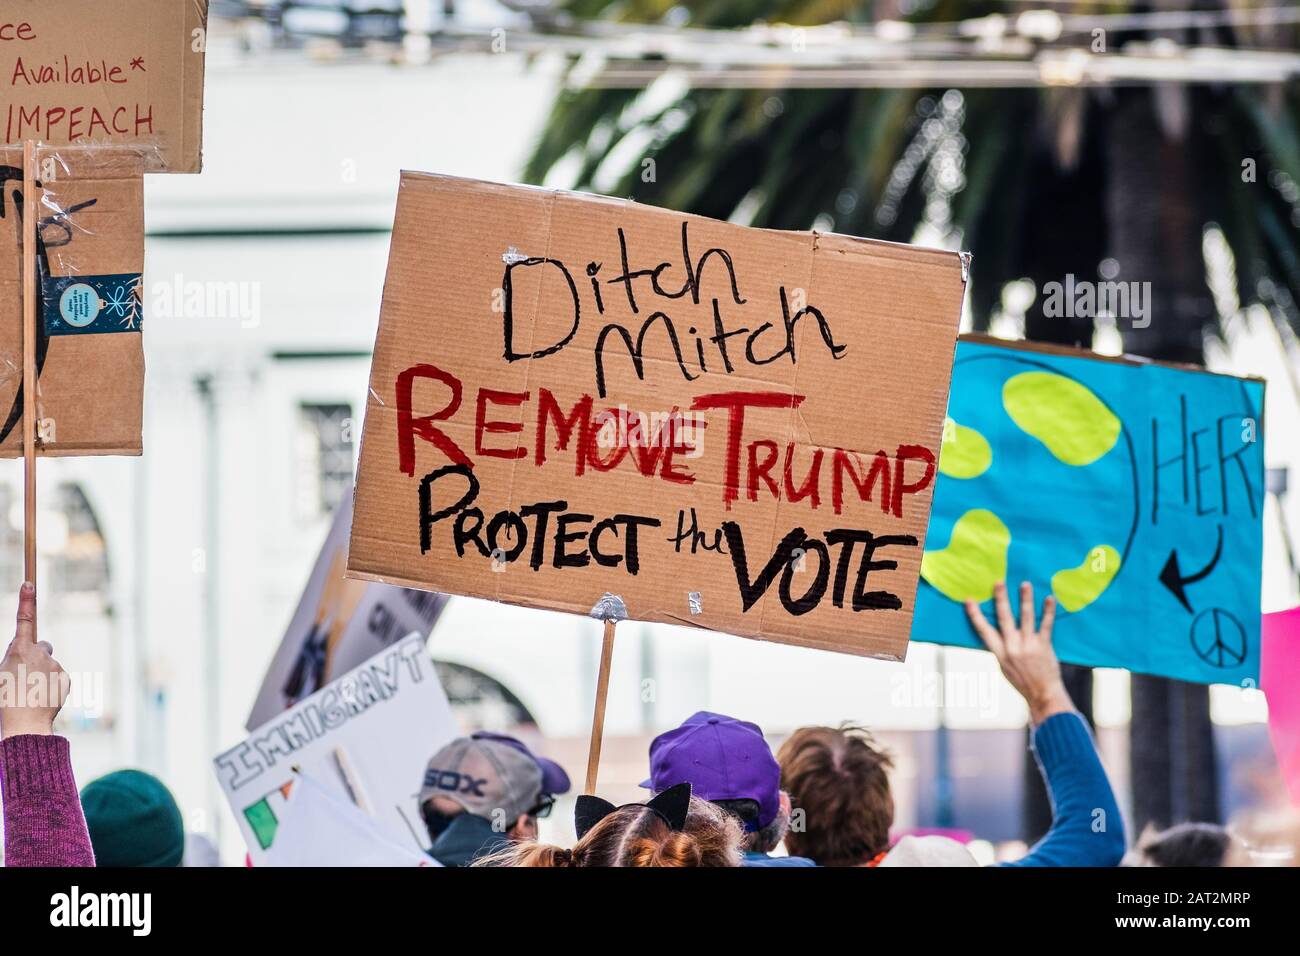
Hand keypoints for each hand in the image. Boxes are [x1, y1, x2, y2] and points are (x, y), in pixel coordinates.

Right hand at [0, 583, 69, 738]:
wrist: (24, 725)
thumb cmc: (5, 701)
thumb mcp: (1, 675)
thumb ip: (15, 659)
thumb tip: (25, 653)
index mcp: (18, 651)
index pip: (24, 620)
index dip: (26, 600)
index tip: (29, 583)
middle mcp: (40, 654)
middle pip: (42, 646)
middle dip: (37, 656)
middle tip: (25, 676)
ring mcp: (55, 666)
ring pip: (50, 665)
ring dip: (43, 674)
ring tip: (31, 693)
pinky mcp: (65, 678)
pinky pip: (58, 678)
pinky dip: (51, 685)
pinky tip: (42, 698)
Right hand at [964, 581, 1072, 724]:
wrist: (1042, 694)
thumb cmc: (1022, 681)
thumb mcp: (1003, 667)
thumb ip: (999, 649)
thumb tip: (993, 633)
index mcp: (999, 653)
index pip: (983, 630)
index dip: (976, 615)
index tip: (969, 601)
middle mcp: (1012, 648)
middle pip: (1004, 618)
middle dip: (1001, 599)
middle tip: (999, 582)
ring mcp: (1028, 646)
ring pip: (1026, 617)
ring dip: (1025, 599)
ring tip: (1025, 584)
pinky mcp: (1044, 646)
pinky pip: (1046, 625)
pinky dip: (1048, 611)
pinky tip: (1049, 599)